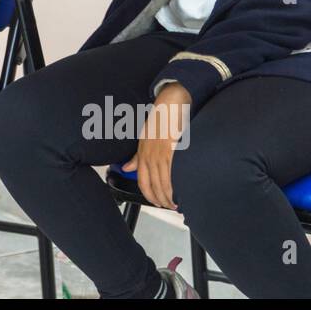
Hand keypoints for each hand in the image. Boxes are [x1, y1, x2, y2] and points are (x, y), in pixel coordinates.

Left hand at [121, 83, 191, 209]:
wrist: (171, 102)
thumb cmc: (159, 119)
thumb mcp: (144, 138)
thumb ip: (137, 156)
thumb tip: (127, 168)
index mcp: (142, 153)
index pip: (142, 181)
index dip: (149, 195)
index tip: (157, 202)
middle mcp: (149, 155)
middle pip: (154, 185)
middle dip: (162, 199)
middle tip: (171, 207)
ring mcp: (161, 153)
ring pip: (164, 182)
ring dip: (170, 196)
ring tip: (177, 204)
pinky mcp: (173, 149)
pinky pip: (173, 173)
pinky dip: (178, 185)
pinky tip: (183, 191)